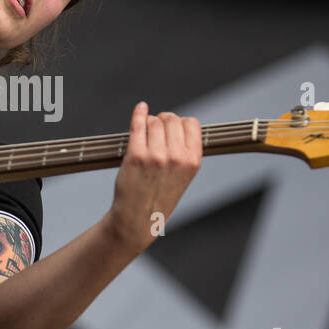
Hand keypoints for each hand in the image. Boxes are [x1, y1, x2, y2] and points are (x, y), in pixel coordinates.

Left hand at [105, 101, 201, 254]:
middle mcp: (177, 157)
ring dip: (149, 122)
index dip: (180, 123)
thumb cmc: (159, 197)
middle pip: (172, 119)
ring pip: (154, 121)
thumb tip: (178, 122)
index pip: (191, 124)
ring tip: (145, 133)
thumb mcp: (183, 177)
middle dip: (163, 120)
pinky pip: (138, 125)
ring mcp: (156, 156)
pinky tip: (140, 109)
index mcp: (193, 161)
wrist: (137, 219)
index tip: (171, 129)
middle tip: (155, 130)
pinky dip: (138, 113)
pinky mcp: (136, 155)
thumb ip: (184, 151)